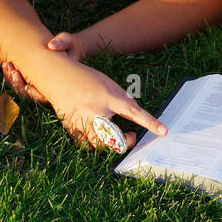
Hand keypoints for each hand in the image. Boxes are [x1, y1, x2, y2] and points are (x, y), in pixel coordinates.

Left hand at [1, 31, 83, 103]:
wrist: (66, 48)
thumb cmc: (69, 46)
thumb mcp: (69, 41)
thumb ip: (63, 42)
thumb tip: (51, 45)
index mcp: (58, 86)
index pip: (43, 97)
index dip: (33, 93)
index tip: (26, 83)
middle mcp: (46, 89)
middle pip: (28, 96)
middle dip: (17, 85)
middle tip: (12, 70)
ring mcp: (37, 85)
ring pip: (21, 90)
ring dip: (11, 79)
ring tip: (7, 64)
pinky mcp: (30, 78)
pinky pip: (18, 81)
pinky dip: (10, 74)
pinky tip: (7, 63)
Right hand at [39, 55, 167, 151]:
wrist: (58, 76)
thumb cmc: (87, 79)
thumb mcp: (110, 85)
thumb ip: (124, 101)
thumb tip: (137, 117)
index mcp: (108, 97)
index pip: (134, 113)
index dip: (150, 123)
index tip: (163, 131)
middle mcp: (94, 110)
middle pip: (113, 138)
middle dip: (125, 141)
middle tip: (131, 136)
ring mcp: (81, 121)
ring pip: (99, 145)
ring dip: (111, 145)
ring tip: (117, 136)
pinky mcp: (71, 128)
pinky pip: (85, 144)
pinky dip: (95, 144)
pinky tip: (100, 136)